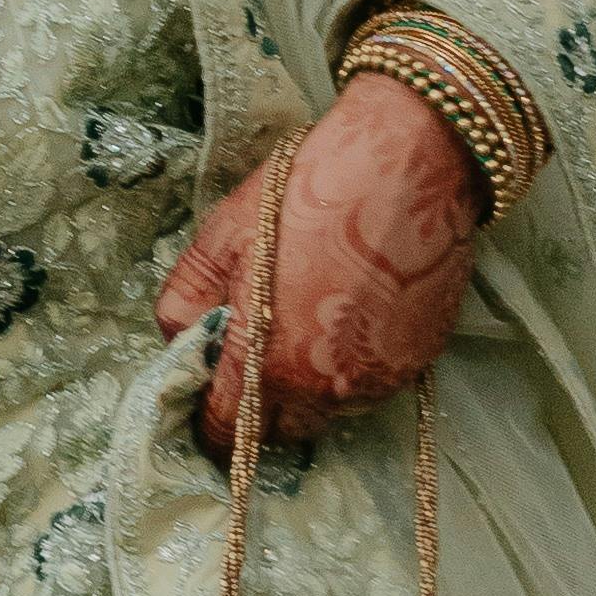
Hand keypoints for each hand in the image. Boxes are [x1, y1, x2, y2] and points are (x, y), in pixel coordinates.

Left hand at [154, 72, 485, 447]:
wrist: (408, 162)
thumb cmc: (309, 192)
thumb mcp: (224, 236)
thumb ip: (186, 299)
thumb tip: (177, 337)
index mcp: (265, 361)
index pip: (227, 432)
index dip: (211, 425)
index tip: (207, 408)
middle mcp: (323, 387)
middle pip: (281, 429)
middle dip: (261, 407)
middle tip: (257, 358)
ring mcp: (377, 378)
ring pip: (330, 409)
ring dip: (312, 387)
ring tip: (310, 325)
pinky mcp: (417, 361)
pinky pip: (372, 384)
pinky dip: (355, 366)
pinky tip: (352, 314)